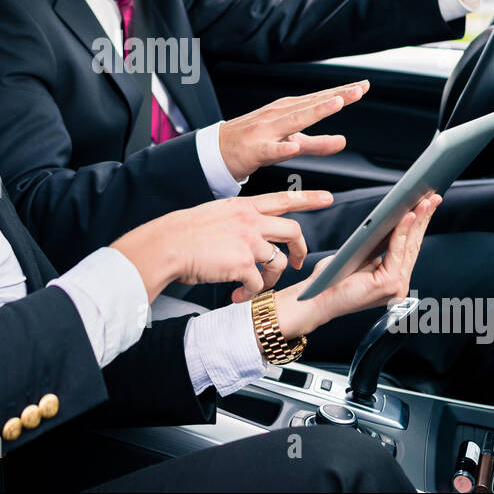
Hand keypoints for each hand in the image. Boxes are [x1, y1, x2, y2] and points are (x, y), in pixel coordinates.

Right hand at [110, 189, 333, 302]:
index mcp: (243, 207)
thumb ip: (237, 220)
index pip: (283, 199)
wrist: (167, 245)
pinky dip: (249, 294)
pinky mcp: (242, 265)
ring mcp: (248, 242)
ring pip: (278, 262)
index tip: (326, 198)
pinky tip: (237, 296)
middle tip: (297, 261)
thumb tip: (249, 231)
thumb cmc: (184, 233)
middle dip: (300, 248)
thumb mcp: (216, 214)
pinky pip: (258, 283)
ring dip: (270, 278)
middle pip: (292, 230)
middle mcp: (250, 221)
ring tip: (254, 286)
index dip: (308, 199)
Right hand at [218, 81, 368, 180]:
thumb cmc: (254, 143)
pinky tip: (293, 147)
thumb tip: (344, 141)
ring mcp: (265, 131)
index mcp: (288, 111)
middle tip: (358, 90)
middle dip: (335, 96)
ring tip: (336, 104)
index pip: (319, 100)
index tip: (364, 86)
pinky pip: (269, 149)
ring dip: (315, 111)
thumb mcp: (291, 143)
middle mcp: (278, 115)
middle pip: (311, 105)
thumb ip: (318, 144)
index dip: (342, 93)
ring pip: (293, 121)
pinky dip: (281, 147)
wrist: (217, 151)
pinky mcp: (254, 150)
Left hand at [274, 193, 441, 338]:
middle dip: (424, 219)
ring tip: (424, 201)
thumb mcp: (359, 255)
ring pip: (409, 246)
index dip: (419, 225)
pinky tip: (407, 215)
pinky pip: (397, 251)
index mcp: (393, 279)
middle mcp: (399, 285)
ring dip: (418, 220)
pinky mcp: (389, 284)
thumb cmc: (332, 279)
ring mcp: (396, 286)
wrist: (316, 299)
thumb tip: (391, 220)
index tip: (426, 205)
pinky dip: (403, 231)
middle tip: (432, 198)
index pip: (409, 248)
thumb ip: (378, 244)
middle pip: (414, 245)